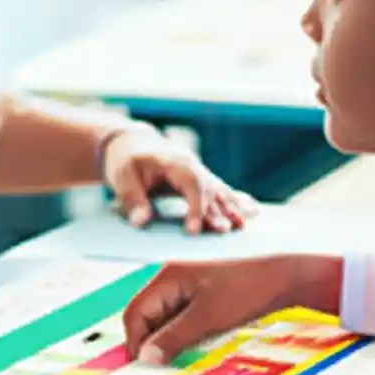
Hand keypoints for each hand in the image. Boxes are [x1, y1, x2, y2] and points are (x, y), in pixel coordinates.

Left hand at [102, 127, 257, 235]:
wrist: (130, 144)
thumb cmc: (125, 161)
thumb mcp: (121, 178)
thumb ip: (132, 200)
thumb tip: (141, 222)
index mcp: (175, 161)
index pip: (191, 183)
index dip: (195, 206)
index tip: (193, 229)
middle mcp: (192, 165)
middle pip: (209, 188)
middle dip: (217, 210)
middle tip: (222, 230)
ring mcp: (198, 171)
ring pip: (218, 190)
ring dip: (231, 207)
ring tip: (242, 225)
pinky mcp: (200, 180)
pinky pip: (220, 190)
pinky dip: (235, 201)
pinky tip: (252, 211)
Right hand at [122, 256, 342, 364]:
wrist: (284, 280)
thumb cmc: (245, 292)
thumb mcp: (207, 317)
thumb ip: (174, 337)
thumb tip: (145, 358)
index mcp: (167, 278)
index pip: (135, 313)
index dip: (136, 341)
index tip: (145, 367)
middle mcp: (170, 282)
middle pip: (146, 318)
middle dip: (151, 344)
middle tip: (161, 370)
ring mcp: (185, 291)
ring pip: (163, 323)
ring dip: (168, 343)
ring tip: (178, 364)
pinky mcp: (200, 301)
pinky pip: (180, 323)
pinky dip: (182, 339)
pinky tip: (192, 353)